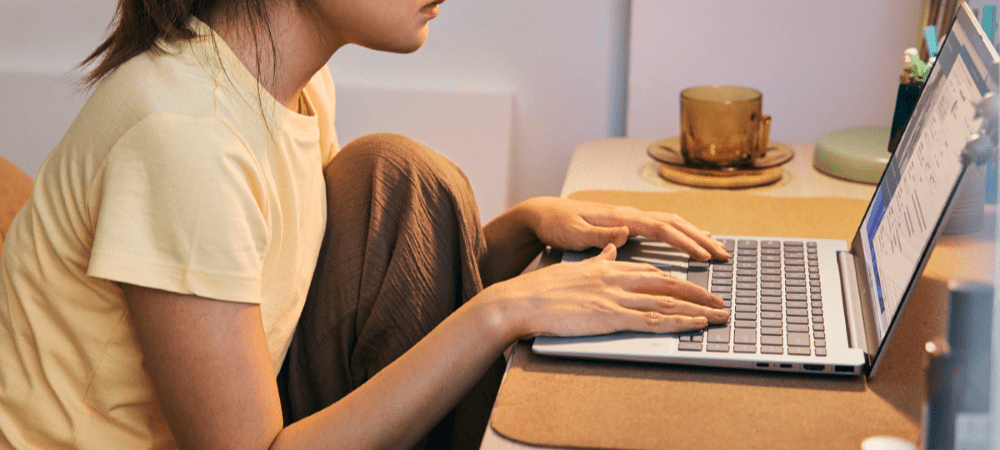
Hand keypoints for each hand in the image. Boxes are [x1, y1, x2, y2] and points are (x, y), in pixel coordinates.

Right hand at [487, 244, 728, 338]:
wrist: (520, 301)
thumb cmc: (541, 289)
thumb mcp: (574, 267)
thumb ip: (597, 258)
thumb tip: (613, 248)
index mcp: (608, 267)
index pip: (651, 270)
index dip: (676, 277)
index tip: (695, 284)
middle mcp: (616, 278)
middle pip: (667, 282)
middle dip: (698, 293)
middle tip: (720, 301)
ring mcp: (614, 297)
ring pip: (666, 301)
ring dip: (697, 309)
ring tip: (719, 316)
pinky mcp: (610, 317)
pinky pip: (652, 319)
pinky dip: (678, 321)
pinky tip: (696, 325)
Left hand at [518, 197, 728, 260]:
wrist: (542, 213)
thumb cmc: (556, 225)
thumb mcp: (573, 233)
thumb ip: (599, 234)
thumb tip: (626, 232)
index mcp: (621, 218)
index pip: (662, 228)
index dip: (685, 242)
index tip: (704, 255)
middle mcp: (630, 215)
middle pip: (674, 223)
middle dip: (700, 238)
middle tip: (723, 254)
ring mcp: (629, 217)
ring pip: (671, 223)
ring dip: (695, 235)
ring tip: (716, 248)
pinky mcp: (626, 223)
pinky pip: (661, 226)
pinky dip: (680, 233)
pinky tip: (690, 239)